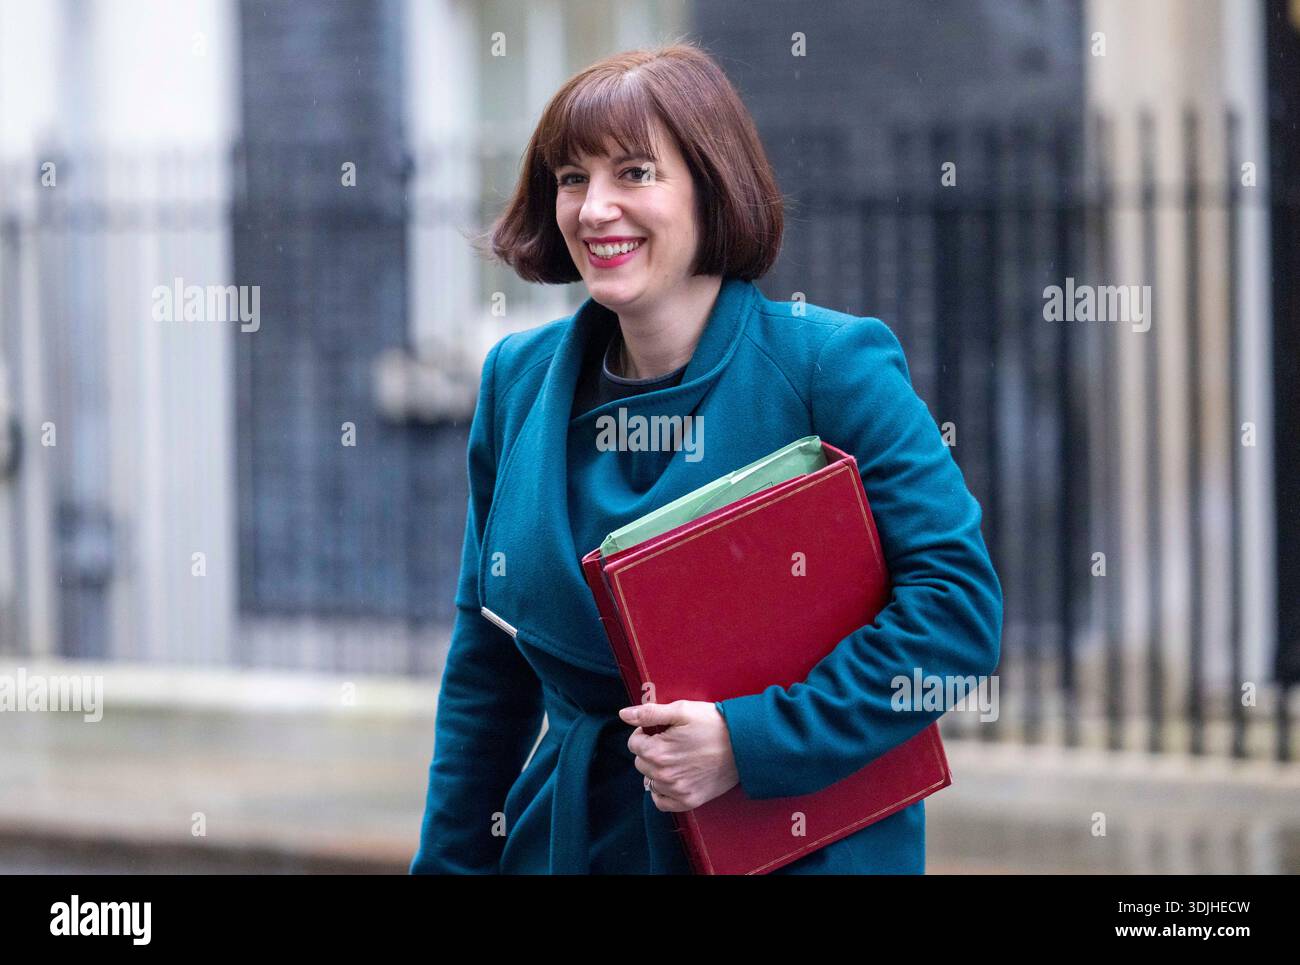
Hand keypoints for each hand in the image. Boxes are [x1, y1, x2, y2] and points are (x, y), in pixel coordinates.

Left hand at [618, 700, 739, 811]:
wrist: (745, 744)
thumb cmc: (714, 724)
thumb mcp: (681, 710)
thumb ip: (649, 713)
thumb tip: (623, 714)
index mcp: (657, 751)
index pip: (634, 743)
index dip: (645, 733)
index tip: (660, 730)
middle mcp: (663, 775)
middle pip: (641, 762)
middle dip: (651, 750)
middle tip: (671, 741)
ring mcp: (676, 790)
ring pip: (651, 780)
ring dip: (657, 769)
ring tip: (678, 757)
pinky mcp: (689, 801)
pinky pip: (661, 802)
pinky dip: (662, 791)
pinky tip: (674, 778)